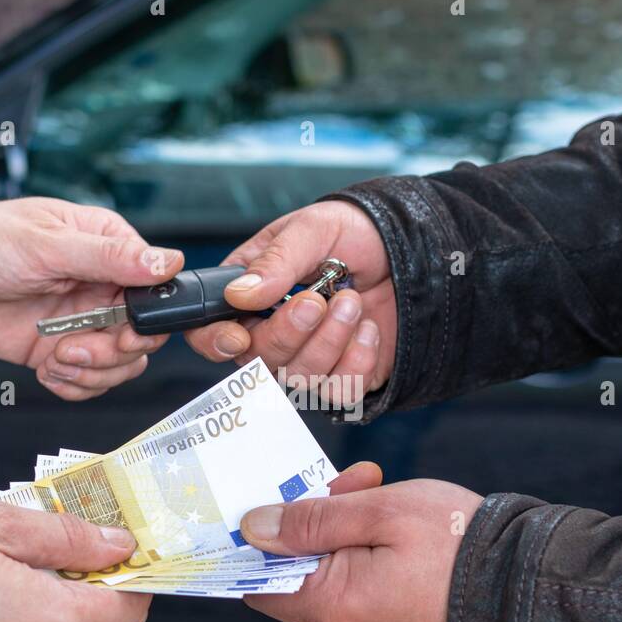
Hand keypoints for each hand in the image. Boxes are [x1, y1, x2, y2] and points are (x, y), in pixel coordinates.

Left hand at [0, 196, 184, 399]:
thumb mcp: (46, 246)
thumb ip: (109, 258)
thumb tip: (168, 261)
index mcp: (107, 248)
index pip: (156, 289)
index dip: (146, 318)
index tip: (122, 330)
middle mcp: (99, 286)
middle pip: (142, 335)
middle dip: (113, 352)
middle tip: (75, 346)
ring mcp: (79, 321)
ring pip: (119, 365)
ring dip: (91, 372)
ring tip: (55, 357)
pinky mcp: (56, 350)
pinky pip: (86, 381)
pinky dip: (72, 385)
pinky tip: (47, 369)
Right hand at [184, 201, 397, 407]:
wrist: (411, 249)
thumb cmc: (355, 231)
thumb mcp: (313, 229)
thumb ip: (275, 262)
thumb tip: (240, 295)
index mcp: (249, 294)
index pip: (210, 332)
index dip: (215, 341)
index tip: (240, 333)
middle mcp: (272, 332)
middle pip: (256, 361)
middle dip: (289, 333)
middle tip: (318, 299)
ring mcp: (308, 358)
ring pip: (298, 380)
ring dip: (329, 341)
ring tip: (351, 302)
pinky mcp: (344, 377)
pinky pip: (338, 392)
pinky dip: (357, 361)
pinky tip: (368, 328)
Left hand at [238, 478, 483, 621]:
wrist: (525, 592)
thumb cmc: (459, 545)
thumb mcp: (382, 510)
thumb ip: (312, 519)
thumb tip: (254, 527)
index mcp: (332, 609)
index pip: (259, 579)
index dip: (266, 536)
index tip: (289, 496)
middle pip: (294, 576)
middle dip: (315, 524)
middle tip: (358, 481)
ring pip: (325, 582)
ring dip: (342, 537)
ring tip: (382, 497)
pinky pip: (352, 598)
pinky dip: (361, 562)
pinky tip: (394, 533)